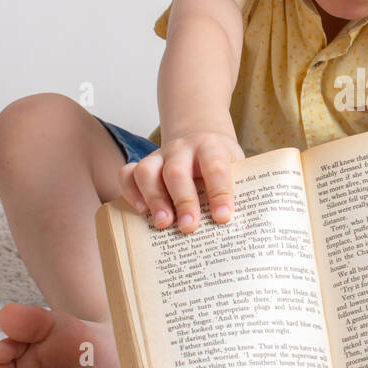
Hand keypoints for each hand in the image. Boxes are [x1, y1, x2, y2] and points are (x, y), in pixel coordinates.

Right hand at [119, 130, 244, 232]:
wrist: (203, 138)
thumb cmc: (222, 163)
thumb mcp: (237, 168)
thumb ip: (236, 190)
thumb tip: (240, 228)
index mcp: (211, 147)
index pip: (216, 167)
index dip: (220, 193)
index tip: (223, 218)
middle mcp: (183, 149)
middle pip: (177, 172)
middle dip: (183, 201)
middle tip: (188, 227)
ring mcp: (160, 155)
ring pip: (147, 171)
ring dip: (154, 199)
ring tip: (163, 224)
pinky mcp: (144, 164)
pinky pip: (127, 174)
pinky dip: (130, 192)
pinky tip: (141, 211)